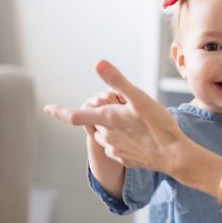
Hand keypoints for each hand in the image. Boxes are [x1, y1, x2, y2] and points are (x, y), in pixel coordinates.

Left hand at [44, 61, 184, 169]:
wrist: (175, 155)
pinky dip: (122, 139)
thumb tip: (98, 63)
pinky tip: (139, 136)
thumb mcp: (139, 97)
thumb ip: (117, 80)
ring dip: (114, 127)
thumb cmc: (159, 125)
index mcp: (106, 119)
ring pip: (106, 134)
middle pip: (96, 122)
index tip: (46, 109)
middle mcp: (106, 136)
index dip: (58, 111)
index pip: (74, 115)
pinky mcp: (124, 159)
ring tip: (138, 123)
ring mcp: (114, 150)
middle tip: (128, 108)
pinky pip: (116, 147)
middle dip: (105, 114)